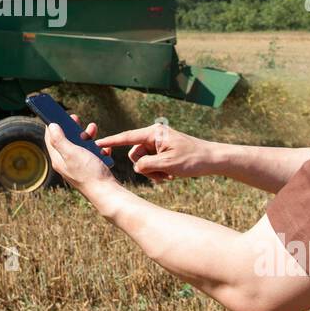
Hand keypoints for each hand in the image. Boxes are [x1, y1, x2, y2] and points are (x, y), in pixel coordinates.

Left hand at [43, 114, 115, 194]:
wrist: (107, 192)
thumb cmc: (88, 173)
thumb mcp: (72, 153)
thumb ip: (60, 140)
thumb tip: (51, 126)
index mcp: (58, 159)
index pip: (50, 139)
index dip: (52, 125)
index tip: (56, 114)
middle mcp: (66, 163)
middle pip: (66, 141)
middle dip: (72, 129)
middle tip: (76, 119)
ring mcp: (79, 167)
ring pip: (81, 146)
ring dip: (88, 136)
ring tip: (94, 129)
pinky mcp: (91, 170)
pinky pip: (93, 155)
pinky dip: (98, 149)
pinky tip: (104, 148)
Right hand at [94, 122, 208, 182]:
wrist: (212, 159)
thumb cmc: (192, 159)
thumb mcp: (167, 164)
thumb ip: (146, 165)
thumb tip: (137, 167)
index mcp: (153, 133)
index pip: (126, 137)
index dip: (111, 141)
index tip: (97, 143)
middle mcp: (154, 136)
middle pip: (135, 154)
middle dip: (145, 168)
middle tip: (161, 175)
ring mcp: (158, 144)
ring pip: (143, 161)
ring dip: (153, 172)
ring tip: (168, 176)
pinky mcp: (163, 151)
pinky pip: (151, 163)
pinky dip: (158, 171)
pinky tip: (170, 175)